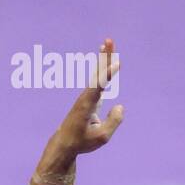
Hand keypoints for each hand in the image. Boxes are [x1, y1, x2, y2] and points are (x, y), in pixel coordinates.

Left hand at [50, 36, 123, 161]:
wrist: (64, 144)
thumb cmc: (81, 142)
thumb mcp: (101, 138)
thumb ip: (113, 122)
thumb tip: (120, 106)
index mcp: (86, 105)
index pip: (99, 87)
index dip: (108, 75)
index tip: (117, 64)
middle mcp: (86, 97)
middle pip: (98, 73)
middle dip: (104, 57)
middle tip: (108, 40)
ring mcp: (87, 96)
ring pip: (98, 74)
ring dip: (104, 58)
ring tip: (107, 42)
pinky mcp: (90, 98)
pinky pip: (98, 79)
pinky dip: (103, 68)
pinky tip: (106, 59)